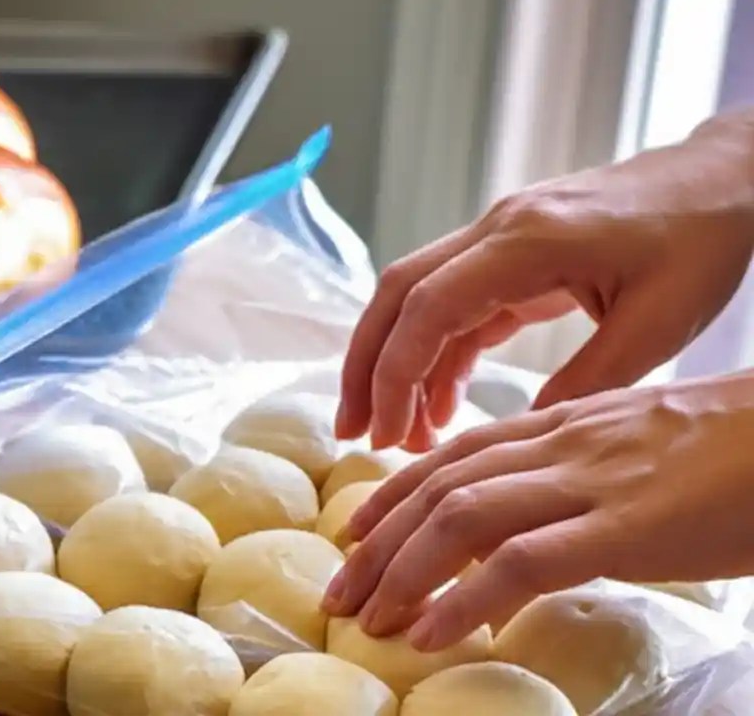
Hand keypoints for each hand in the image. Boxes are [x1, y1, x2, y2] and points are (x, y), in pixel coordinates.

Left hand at [322, 371, 753, 651]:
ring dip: (403, 572)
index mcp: (565, 424)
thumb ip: (583, 470)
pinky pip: (520, 562)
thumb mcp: (642, 447)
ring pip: (461, 517)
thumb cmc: (739, 450)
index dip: (394, 493)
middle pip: (439, 486)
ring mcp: (590, 482)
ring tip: (370, 619)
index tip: (358, 533)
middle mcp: (562, 444)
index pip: (454, 454)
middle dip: (378, 542)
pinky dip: (463, 598)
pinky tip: (432, 631)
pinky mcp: (625, 527)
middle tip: (341, 589)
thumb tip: (543, 518)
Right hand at [335, 112, 753, 450]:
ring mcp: (500, 236)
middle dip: (367, 366)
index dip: (396, 372)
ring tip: (398, 435)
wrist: (727, 180)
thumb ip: (586, 382)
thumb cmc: (704, 242)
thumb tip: (517, 442)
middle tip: (355, 432)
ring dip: (395, 363)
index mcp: (529, 241)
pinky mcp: (512, 253)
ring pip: (415, 298)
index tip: (385, 433)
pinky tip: (443, 405)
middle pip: (397, 294)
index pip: (430, 305)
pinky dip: (439, 356)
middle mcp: (499, 230)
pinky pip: (455, 304)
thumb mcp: (658, 325)